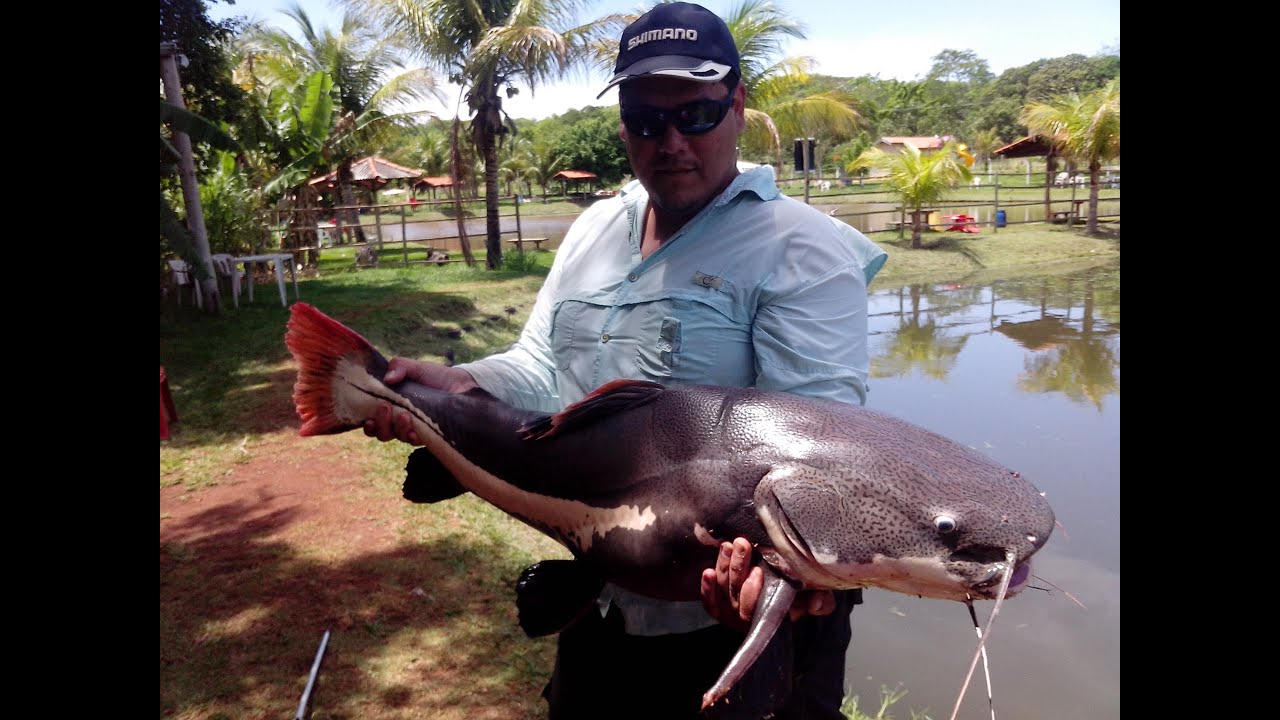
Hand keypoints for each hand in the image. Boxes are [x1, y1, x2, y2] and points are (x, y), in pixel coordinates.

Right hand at [362, 357, 477, 444]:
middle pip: (381, 432)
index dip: (366, 422)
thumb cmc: (437, 377)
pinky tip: (414, 430)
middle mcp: (399, 420)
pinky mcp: (429, 436)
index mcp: (392, 404)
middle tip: (385, 407)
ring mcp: (414, 429)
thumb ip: (400, 366)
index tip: (366, 417)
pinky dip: (411, 435)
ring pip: (396, 437)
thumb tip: (387, 379)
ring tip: (405, 415)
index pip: (372, 419)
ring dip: (396, 428)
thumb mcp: (416, 368)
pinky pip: (415, 441)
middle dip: (380, 423)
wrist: (463, 385)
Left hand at [700, 538, 835, 631]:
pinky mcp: (720, 605)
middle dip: (737, 569)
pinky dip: (707, 588)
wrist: (792, 591)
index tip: (758, 572)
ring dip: (724, 567)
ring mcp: (732, 612)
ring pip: (722, 591)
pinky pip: (710, 601)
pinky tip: (707, 571)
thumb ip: (821, 602)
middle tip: (742, 544)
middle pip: (735, 598)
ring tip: (728, 546)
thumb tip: (814, 604)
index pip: (755, 612)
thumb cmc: (804, 592)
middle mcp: (748, 618)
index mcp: (770, 617)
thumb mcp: (818, 595)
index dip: (752, 594)